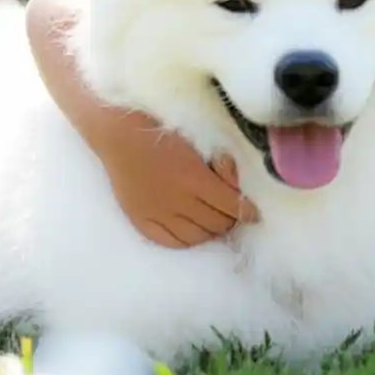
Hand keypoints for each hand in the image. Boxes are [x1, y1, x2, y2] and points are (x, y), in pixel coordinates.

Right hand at [98, 131, 259, 247]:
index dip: (247, 211)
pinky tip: (192, 229)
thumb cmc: (162, 132)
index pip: (231, 206)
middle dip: (230, 218)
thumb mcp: (200, 144)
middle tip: (230, 211)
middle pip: (217, 224)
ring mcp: (158, 214)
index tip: (254, 213)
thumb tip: (235, 188)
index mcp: (195, 179)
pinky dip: (187, 239)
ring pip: (198, 237)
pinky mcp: (142, 221)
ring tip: (212, 219)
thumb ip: (221, 168)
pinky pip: (171, 242)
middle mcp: (178, 202)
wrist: (120, 135)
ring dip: (210, 230)